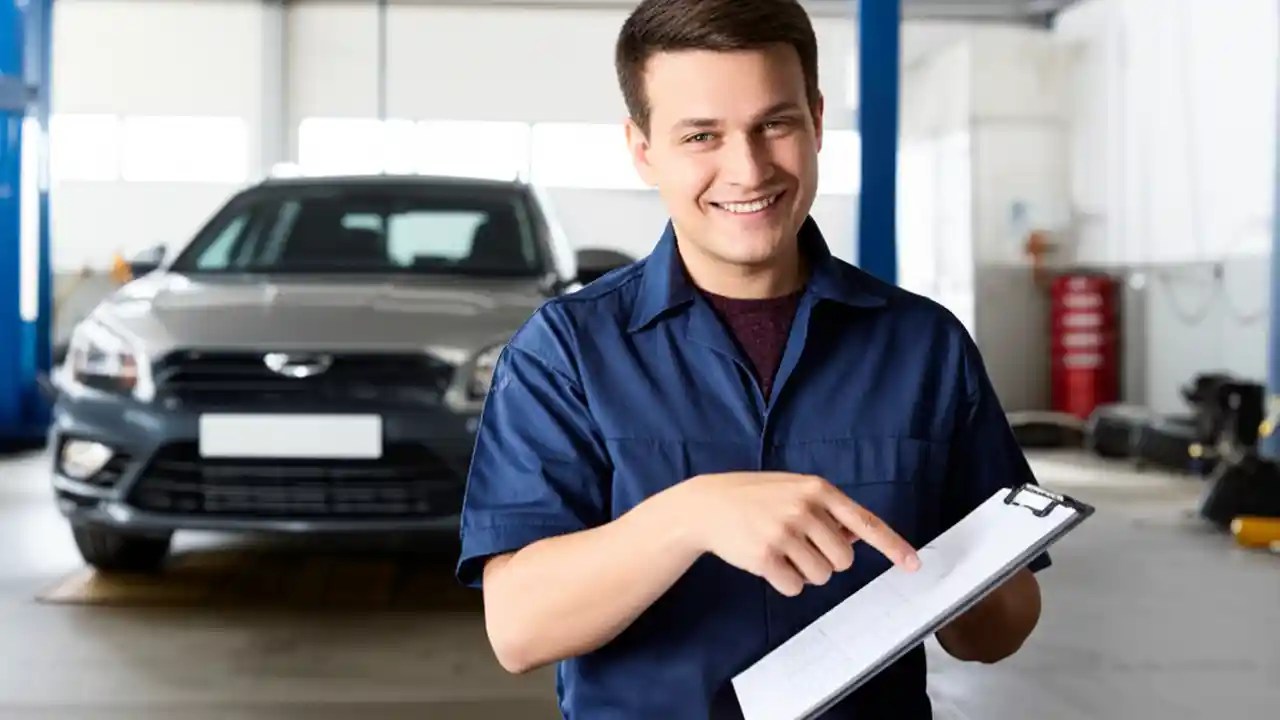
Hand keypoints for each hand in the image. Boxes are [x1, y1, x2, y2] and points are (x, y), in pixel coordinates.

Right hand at [676, 472, 920, 596]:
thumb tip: (857, 538)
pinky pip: (795, 587)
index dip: (892, 546)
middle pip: (844, 560)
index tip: (913, 564)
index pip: (865, 522)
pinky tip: (767, 562)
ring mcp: (784, 532)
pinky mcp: (765, 556)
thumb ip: (827, 510)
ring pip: (821, 576)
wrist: (708, 504)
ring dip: (805, 571)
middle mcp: (804, 509)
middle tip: (802, 546)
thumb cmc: (757, 497)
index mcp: (817, 489)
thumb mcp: (794, 490)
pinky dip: (785, 582)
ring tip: (781, 550)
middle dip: (827, 560)